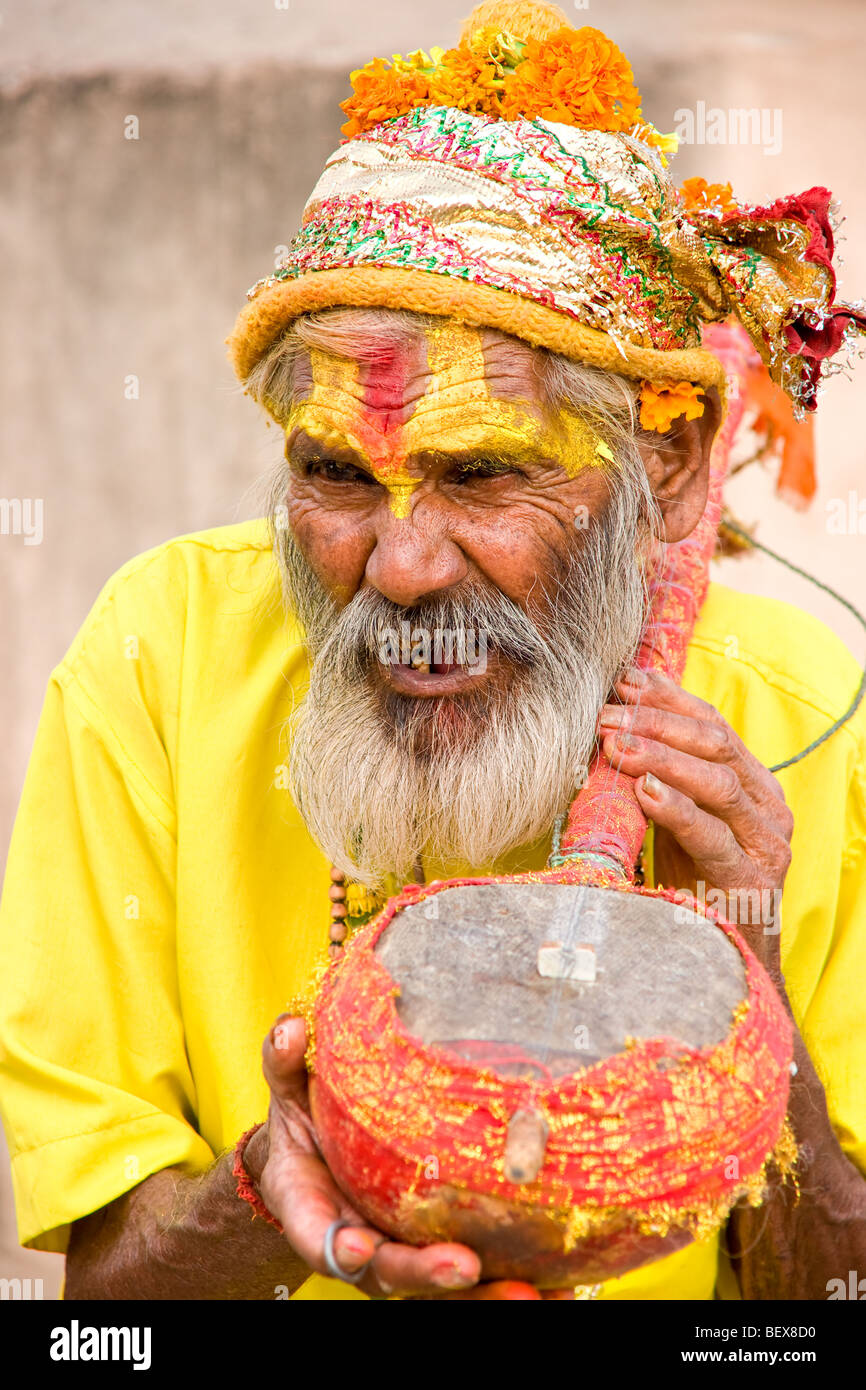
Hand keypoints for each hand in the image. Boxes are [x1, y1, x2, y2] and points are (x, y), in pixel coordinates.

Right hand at [249, 1014, 544, 1298]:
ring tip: (529, 1294)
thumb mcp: (288, 1091)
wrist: (316, 1160)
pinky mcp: (438, 1253)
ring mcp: (399, 1255)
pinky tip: (561, 1286)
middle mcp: (358, 1245)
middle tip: (463, 1268)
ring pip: (440, 1290)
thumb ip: (284, 1064)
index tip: (354, 1246)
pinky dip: (514, 1285)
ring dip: (484, 1296)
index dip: (338, 1248)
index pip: (319, 1237)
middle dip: (426, 1274)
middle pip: (389, 1272)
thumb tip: (291, 1030)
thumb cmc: (305, 1123)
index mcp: (313, 1211)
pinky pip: (477, 1280)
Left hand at [598, 667, 793, 970]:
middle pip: (716, 746)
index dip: (669, 699)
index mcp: (753, 784)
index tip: (625, 680)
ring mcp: (766, 844)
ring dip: (661, 758)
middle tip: (608, 716)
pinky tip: (646, 792)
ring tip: (617, 746)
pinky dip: (679, 810)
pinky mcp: (751, 882)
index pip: (714, 724)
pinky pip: (714, 837)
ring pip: (717, 783)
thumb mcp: (676, 821)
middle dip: (658, 724)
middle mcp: (767, 808)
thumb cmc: (693, 884)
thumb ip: (659, 776)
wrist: (725, 958)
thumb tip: (613, 724)